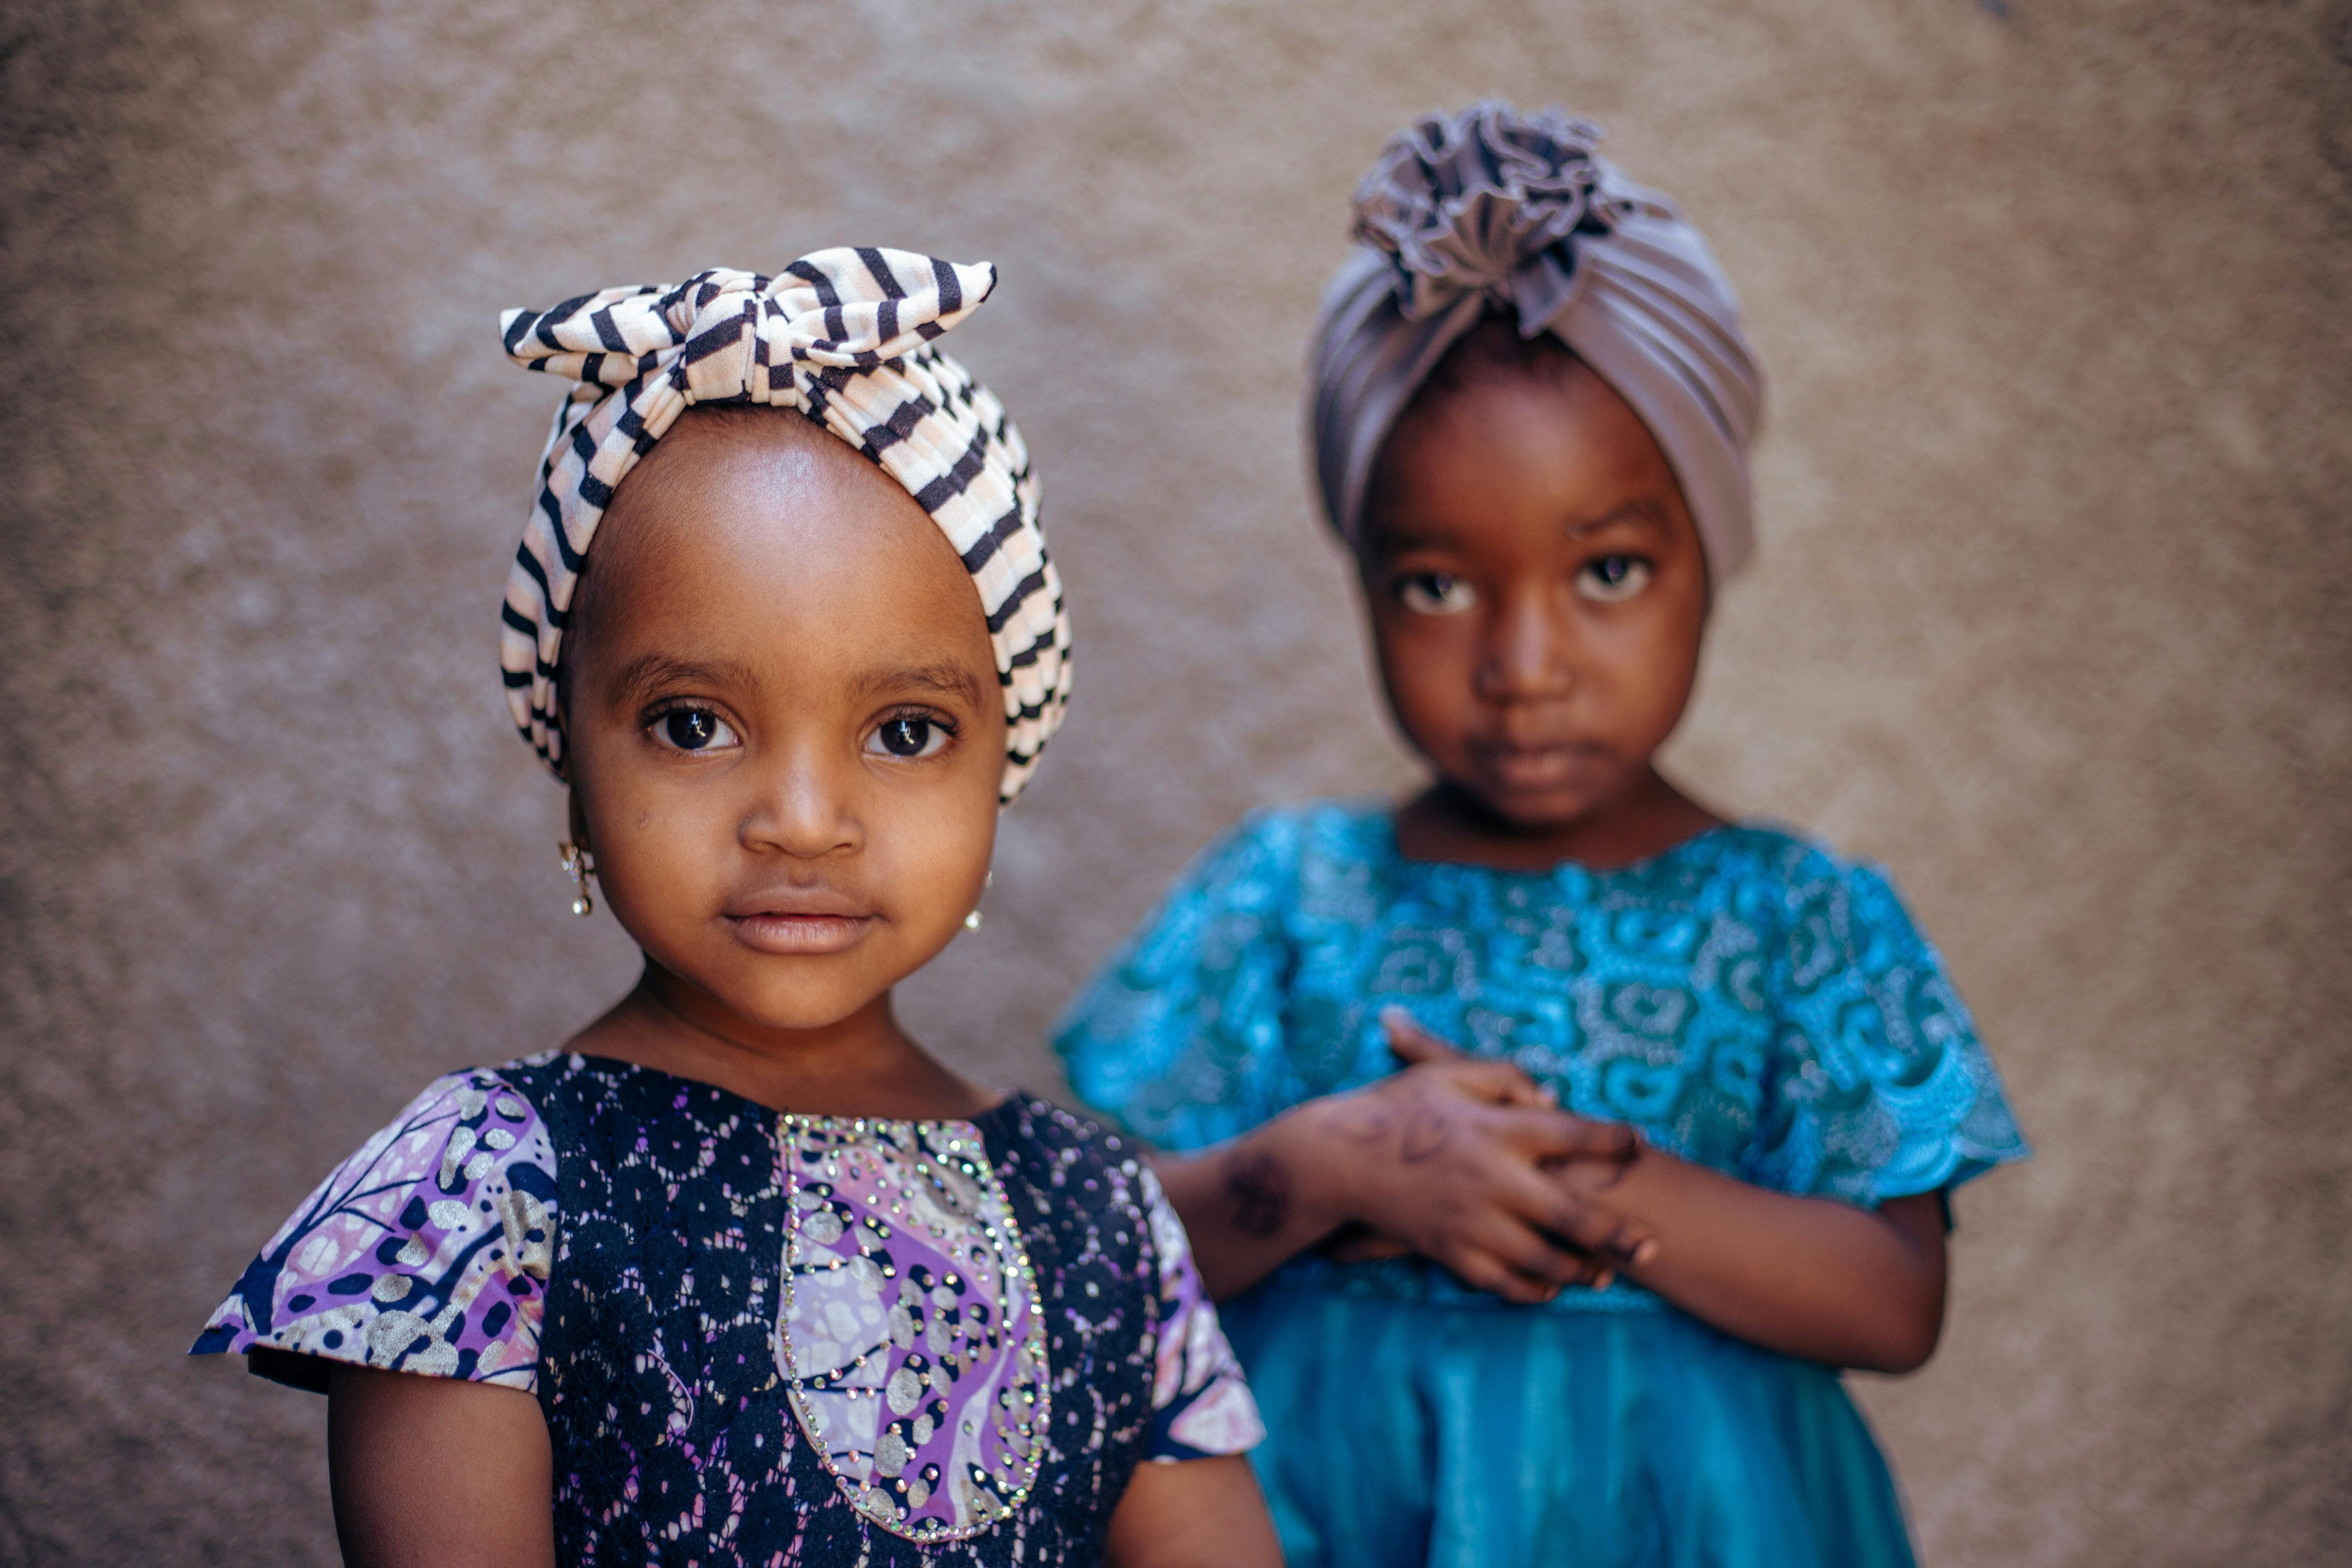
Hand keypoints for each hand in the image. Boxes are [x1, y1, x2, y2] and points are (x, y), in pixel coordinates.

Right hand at [1285, 1009, 1654, 1302]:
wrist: (1337, 1157)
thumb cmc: (1397, 1107)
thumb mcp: (1449, 1073)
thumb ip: (1506, 1078)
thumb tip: (1554, 1100)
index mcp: (1496, 1131)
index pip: (1572, 1135)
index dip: (1613, 1140)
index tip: (1643, 1144)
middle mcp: (1492, 1180)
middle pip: (1571, 1215)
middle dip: (1617, 1235)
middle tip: (1654, 1248)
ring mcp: (1472, 1222)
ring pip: (1542, 1259)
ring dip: (1580, 1271)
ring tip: (1608, 1275)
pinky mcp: (1450, 1251)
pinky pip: (1500, 1281)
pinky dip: (1529, 1290)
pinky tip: (1548, 1290)